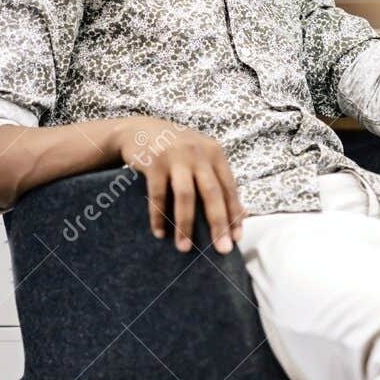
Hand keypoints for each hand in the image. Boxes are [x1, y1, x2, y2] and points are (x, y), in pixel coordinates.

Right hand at [115, 118, 244, 253]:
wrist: (139, 129)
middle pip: (212, 193)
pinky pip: (157, 195)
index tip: (236, 238)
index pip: (229, 187)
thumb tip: (241, 215)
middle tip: (222, 249)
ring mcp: (175, 156)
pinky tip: (160, 233)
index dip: (234, 214)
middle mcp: (197, 153)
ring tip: (184, 248)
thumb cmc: (175, 150)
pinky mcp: (153, 162)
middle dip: (218, 223)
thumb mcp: (200, 157)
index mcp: (214, 153)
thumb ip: (218, 180)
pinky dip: (158, 216)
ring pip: (185, 196)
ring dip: (185, 225)